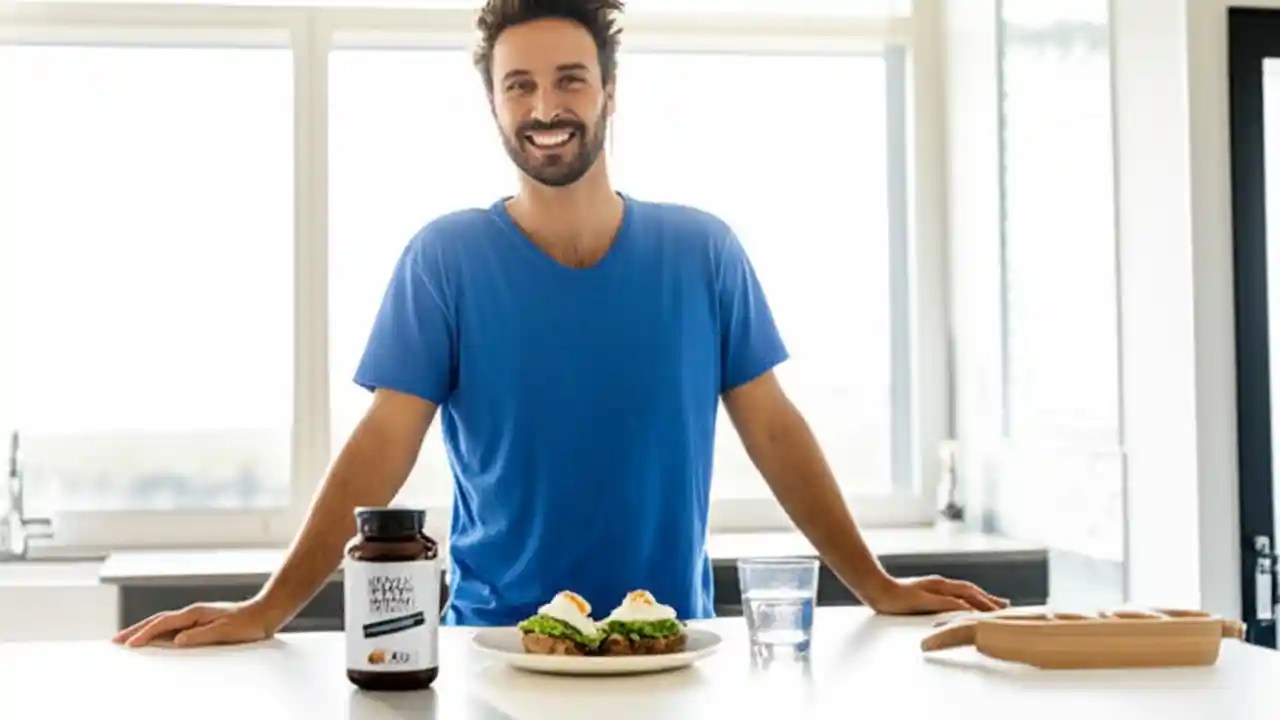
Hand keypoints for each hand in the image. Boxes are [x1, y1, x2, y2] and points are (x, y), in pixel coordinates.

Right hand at [112, 599, 280, 647]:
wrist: (265, 614)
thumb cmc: (248, 624)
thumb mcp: (225, 632)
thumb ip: (201, 636)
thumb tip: (176, 641)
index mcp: (195, 613)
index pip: (163, 623)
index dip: (145, 634)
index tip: (130, 645)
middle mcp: (192, 613)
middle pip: (157, 621)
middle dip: (135, 630)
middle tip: (115, 641)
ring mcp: (195, 617)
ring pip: (162, 623)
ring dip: (143, 630)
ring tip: (127, 640)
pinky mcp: (199, 623)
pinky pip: (171, 628)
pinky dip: (157, 633)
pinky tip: (153, 640)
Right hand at [863, 575, 1009, 614]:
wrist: (875, 589)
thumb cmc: (893, 597)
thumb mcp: (918, 599)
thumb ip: (932, 602)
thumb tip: (946, 611)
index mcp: (937, 584)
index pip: (966, 590)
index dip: (984, 596)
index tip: (1000, 603)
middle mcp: (939, 584)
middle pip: (970, 590)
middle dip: (989, 599)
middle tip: (1007, 607)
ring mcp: (933, 589)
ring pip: (963, 595)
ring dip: (981, 602)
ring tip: (997, 611)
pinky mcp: (925, 597)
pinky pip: (948, 602)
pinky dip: (962, 607)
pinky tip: (972, 612)